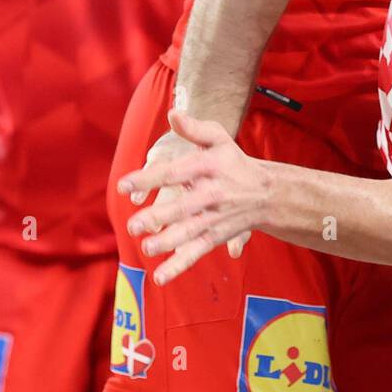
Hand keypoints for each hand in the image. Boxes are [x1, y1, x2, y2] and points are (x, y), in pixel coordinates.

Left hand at [118, 110, 266, 284]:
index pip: (174, 172)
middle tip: (134, 224)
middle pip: (183, 207)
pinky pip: (196, 252)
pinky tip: (160, 277)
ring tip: (147, 248)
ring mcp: (213, 218)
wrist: (267, 193)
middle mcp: (211, 194)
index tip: (124, 184)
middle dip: (159, 217)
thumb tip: (172, 113)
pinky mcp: (215, 237)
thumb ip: (195, 128)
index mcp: (208, 168)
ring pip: (189, 232)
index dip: (149, 178)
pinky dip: (179, 266)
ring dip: (169, 242)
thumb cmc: (234, 162)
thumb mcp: (219, 139)